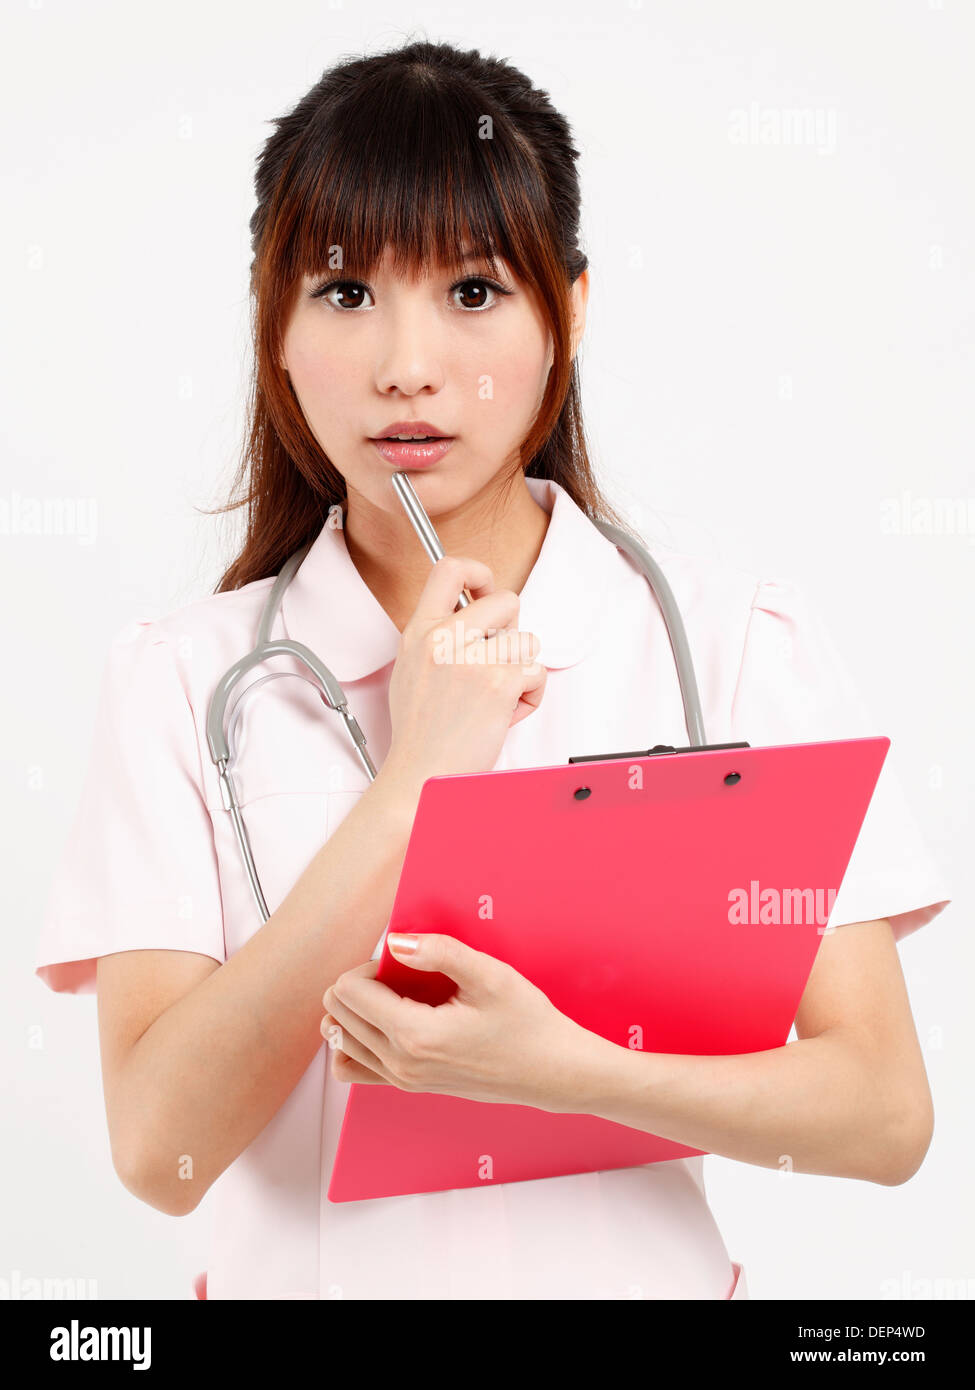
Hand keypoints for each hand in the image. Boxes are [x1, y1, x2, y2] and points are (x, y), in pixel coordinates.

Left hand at [320, 932, 586, 1111]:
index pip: (348, 993)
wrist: (552, 1071)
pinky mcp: (409, 1086)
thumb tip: (394, 942)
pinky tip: (385, 1023)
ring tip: (395, 996)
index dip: (368, 965)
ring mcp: (402, 1081)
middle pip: (336, 1014)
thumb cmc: (527, 1023)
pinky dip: (355, 1040)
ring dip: (356, 1010)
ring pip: (340, 1040)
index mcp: (414, 1035)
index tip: (402, 962)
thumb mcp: (490, 975)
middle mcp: (400, 1064)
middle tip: (401, 975)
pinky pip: (353, 1068)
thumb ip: (439, 952)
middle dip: (359, 983)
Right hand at [378, 555, 546, 803]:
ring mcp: (471, 659)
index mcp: (419, 632)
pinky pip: (536, 672)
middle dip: (512, 630)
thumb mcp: (412, 670)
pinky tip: (504, 713)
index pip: (449, 569)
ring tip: (495, 697)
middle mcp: (443, 638)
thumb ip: (438, 638)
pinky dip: (530, 697)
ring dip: (521, 669)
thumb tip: (473, 617)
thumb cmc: (420, 733)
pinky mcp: (498, 682)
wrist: (421, 775)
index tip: (485, 588)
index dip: (478, 571)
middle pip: (506, 600)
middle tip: (498, 659)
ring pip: (527, 640)